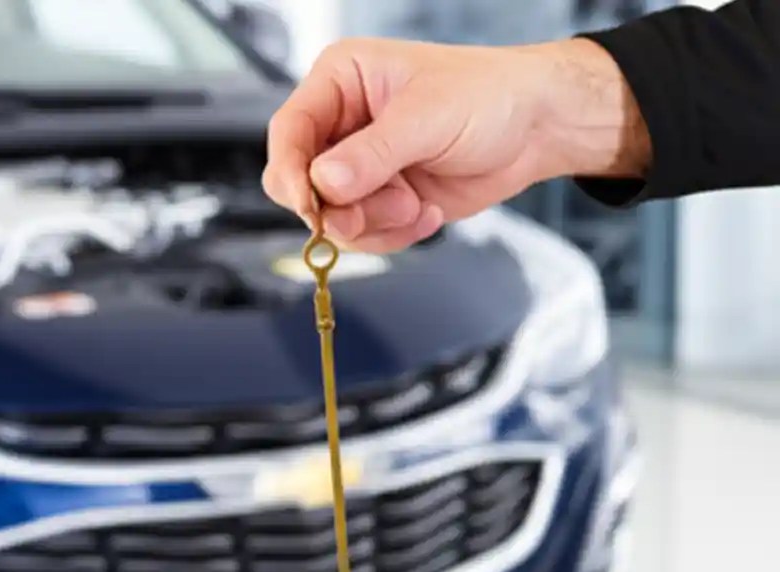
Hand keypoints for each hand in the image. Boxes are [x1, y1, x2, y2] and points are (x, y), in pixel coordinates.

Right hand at [263, 38, 650, 251]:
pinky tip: (426, 213)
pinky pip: (361, 235)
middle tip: (378, 210)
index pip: (289, 130)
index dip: (291, 171)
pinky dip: (392, 235)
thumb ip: (372, 154)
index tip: (310, 203)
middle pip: (298, 182)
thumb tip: (323, 183)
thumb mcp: (428, 117)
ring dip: (374, 223)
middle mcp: (340, 124)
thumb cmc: (489, 96)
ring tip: (416, 205)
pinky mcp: (379, 199)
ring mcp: (358, 166)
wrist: (536, 127)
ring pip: (330, 217)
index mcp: (340, 82)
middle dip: (338, 207)